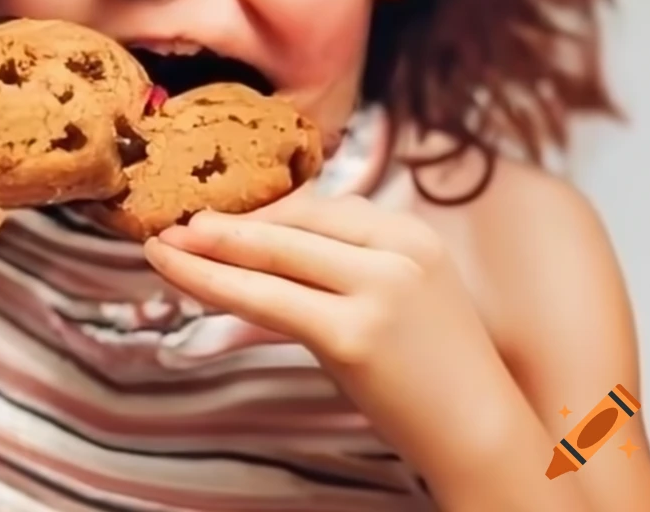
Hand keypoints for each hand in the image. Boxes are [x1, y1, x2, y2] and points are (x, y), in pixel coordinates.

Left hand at [143, 188, 522, 481]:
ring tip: (163, 245)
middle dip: (229, 224)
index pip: (321, 207)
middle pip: (292, 225)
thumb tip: (272, 242)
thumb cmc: (436, 371)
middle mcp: (398, 249)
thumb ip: (351, 261)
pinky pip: (266, 300)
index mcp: (410, 232)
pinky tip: (181, 274)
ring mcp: (379, 289)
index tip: (223, 219)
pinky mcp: (356, 334)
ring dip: (208, 248)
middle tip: (177, 224)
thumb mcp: (404, 294)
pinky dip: (214, 284)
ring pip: (272, 256)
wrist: (486, 440)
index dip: (263, 213)